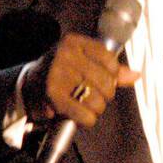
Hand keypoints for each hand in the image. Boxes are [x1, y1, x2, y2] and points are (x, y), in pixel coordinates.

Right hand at [22, 33, 138, 128]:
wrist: (27, 86)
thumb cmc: (61, 74)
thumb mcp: (83, 62)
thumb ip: (110, 69)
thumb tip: (135, 75)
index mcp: (74, 42)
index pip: (110, 61)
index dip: (112, 76)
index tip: (101, 81)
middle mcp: (65, 54)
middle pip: (107, 83)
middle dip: (104, 96)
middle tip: (90, 96)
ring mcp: (57, 74)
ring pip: (97, 101)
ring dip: (94, 110)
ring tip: (82, 105)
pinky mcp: (52, 95)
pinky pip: (85, 115)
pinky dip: (86, 119)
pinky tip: (79, 116)